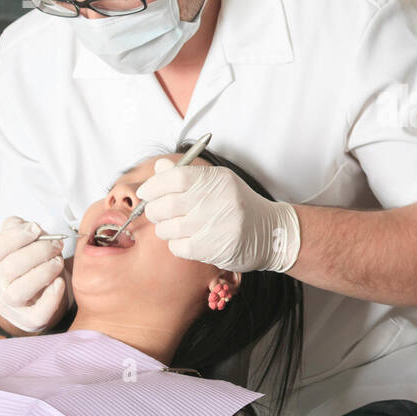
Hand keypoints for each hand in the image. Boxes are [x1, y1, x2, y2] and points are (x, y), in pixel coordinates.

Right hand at [0, 216, 68, 332]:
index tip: (36, 230)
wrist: (37, 293)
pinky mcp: (28, 319)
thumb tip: (29, 227)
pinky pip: (37, 314)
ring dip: (44, 272)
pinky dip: (52, 297)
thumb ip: (19, 227)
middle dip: (39, 251)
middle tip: (56, 246)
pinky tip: (59, 283)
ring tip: (57, 262)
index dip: (15, 236)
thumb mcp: (20, 240)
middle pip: (10, 268)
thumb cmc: (28, 262)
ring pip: (19, 292)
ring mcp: (10, 304)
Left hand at [136, 159, 300, 272]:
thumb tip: (160, 167)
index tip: (146, 192)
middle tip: (156, 211)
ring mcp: (218, 225)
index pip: (175, 177)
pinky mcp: (215, 248)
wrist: (270, 233)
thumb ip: (188, 175)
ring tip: (175, 226)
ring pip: (169, 228)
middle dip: (153, 209)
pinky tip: (187, 239)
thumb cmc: (238, 206)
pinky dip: (176, 244)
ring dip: (164, 228)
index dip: (154, 185)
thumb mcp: (218, 183)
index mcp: (218, 179)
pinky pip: (178, 247)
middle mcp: (219, 200)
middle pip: (167, 204)